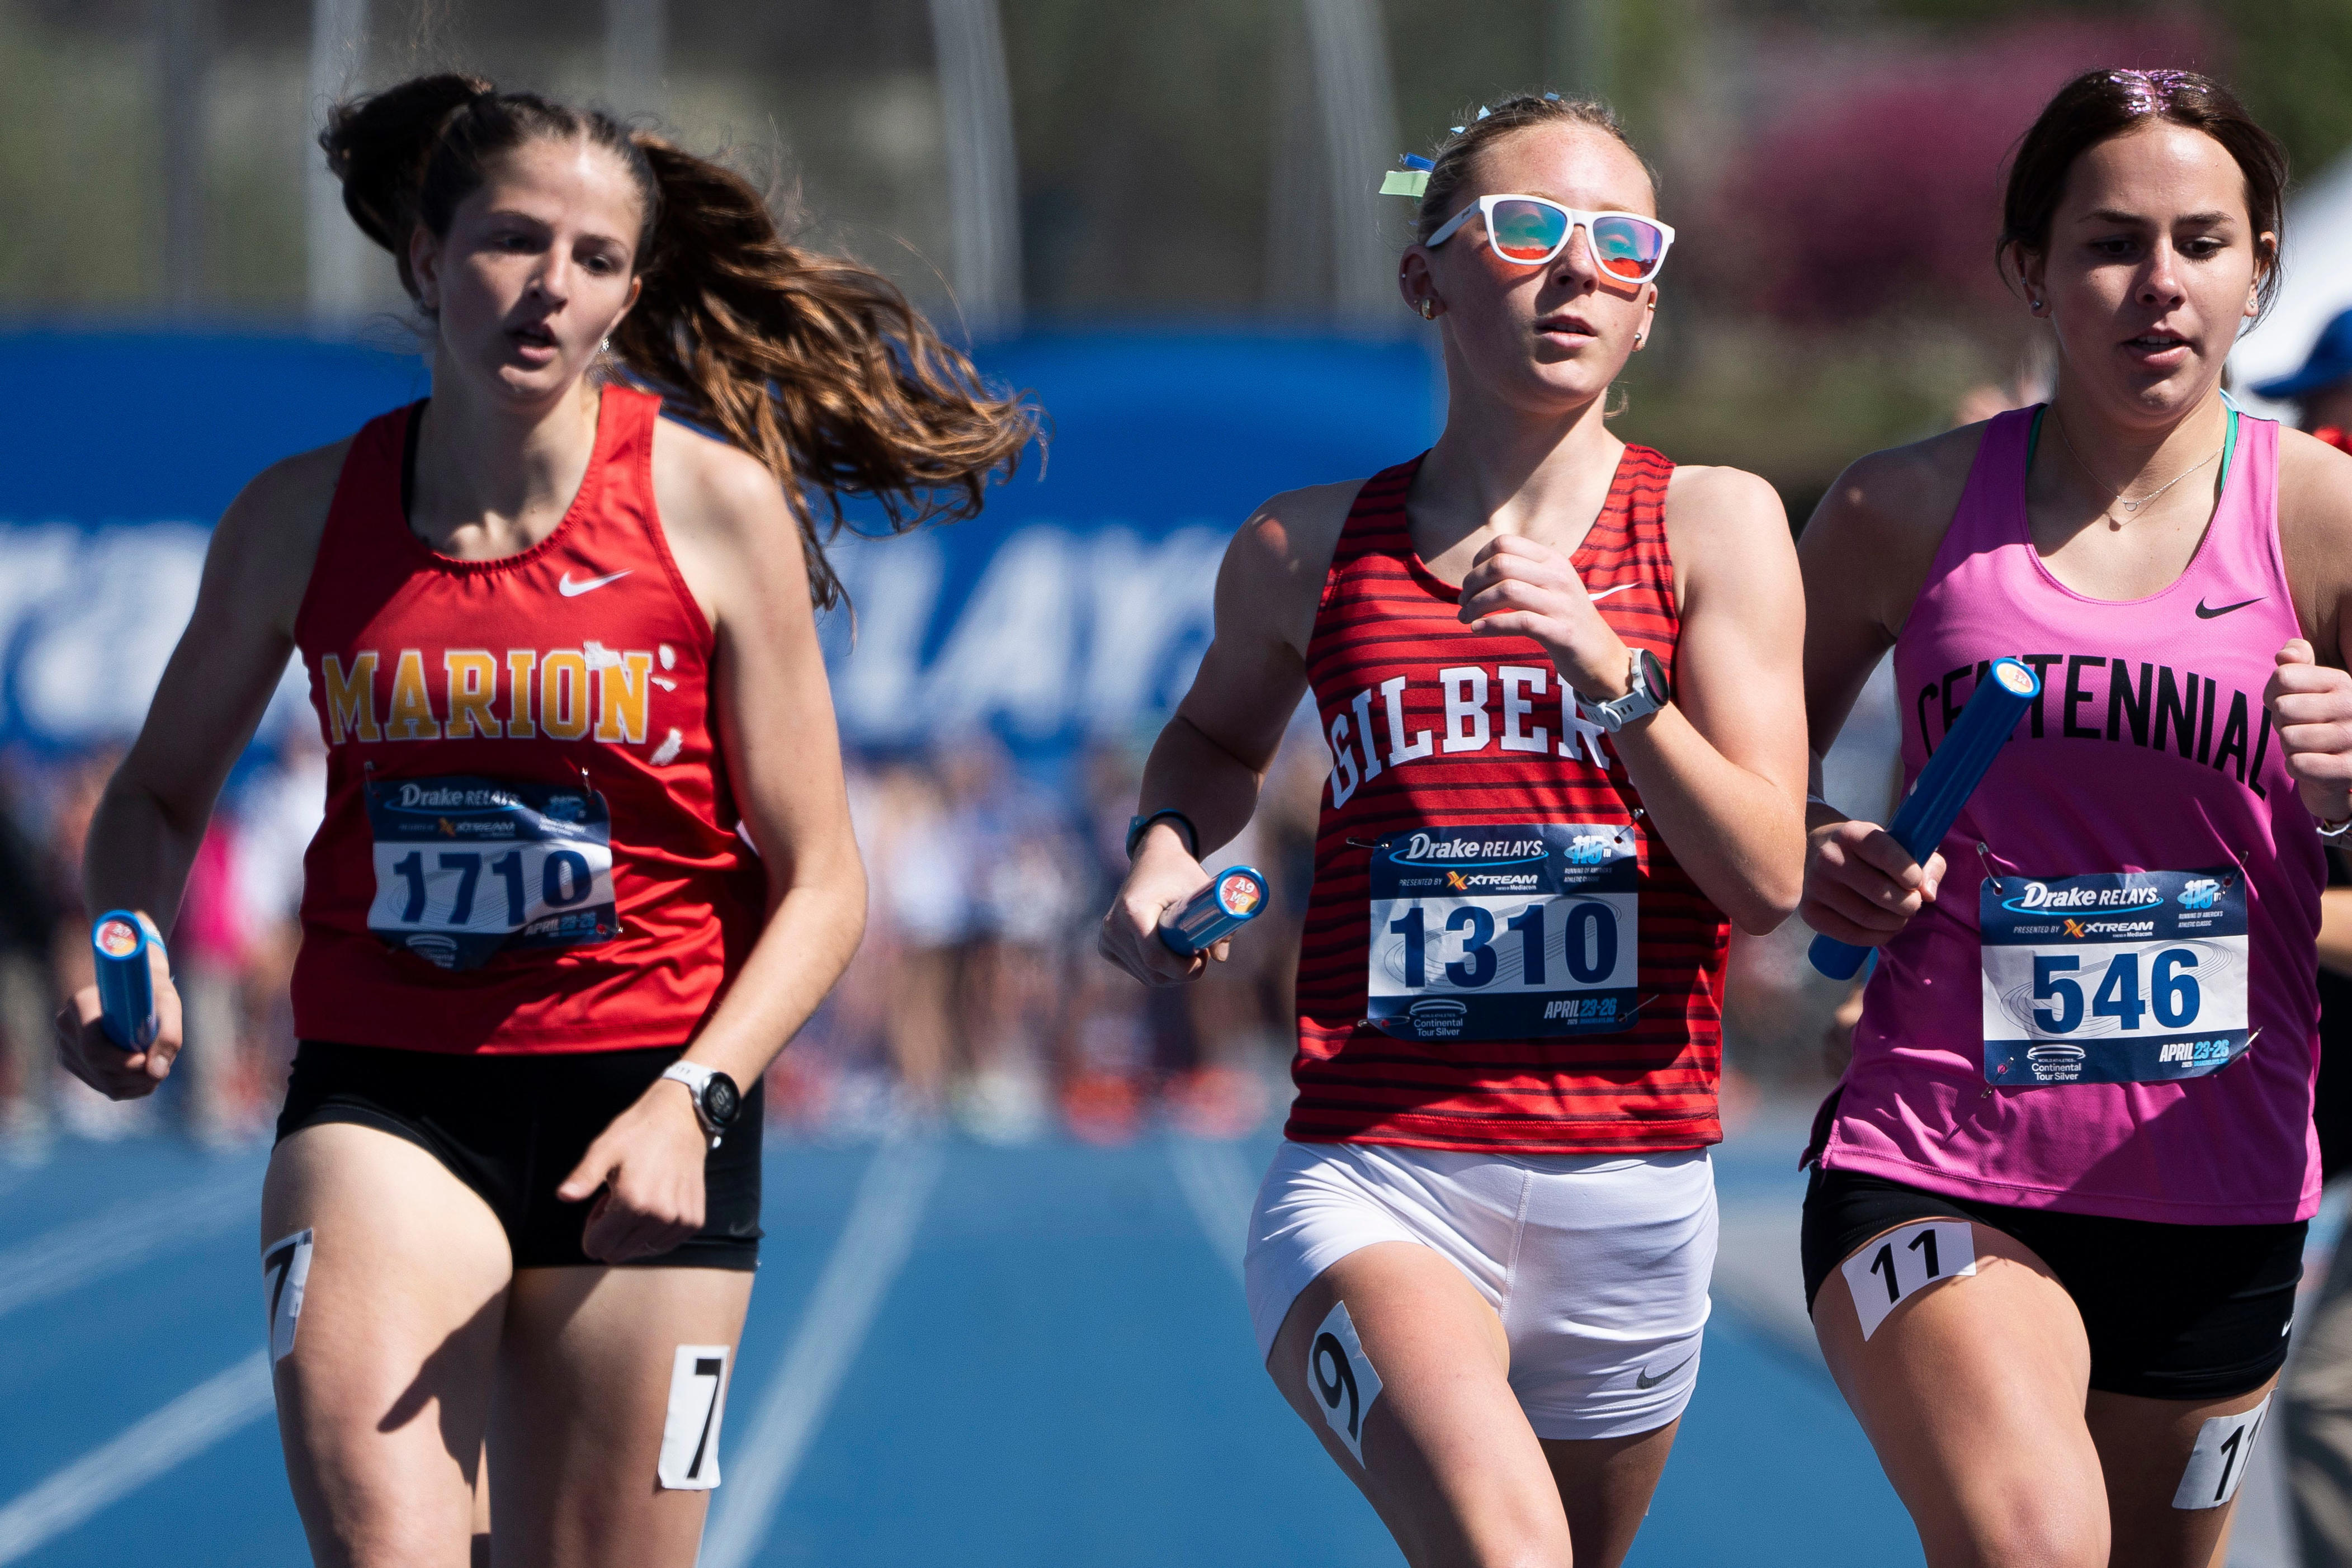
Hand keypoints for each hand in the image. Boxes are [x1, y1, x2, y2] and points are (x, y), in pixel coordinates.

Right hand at [55, 939, 181, 1099]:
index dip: (122, 1063)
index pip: (93, 1048)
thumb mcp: (169, 1004)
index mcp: (81, 1003)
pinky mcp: (74, 1061)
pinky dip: (129, 1086)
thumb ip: (168, 1036)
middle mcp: (66, 1025)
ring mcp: (66, 1045)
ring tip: (157, 1068)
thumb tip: (156, 1073)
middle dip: (134, 1076)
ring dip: (136, 1083)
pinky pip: (102, 1085)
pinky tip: (144, 1074)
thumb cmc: (153, 992)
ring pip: (102, 1081)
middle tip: (162, 1069)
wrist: (135, 988)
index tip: (148, 1060)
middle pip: (97, 1067)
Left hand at [556, 1078, 711, 1263]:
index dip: (592, 1228)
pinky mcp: (694, 1222)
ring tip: (639, 1197)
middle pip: (617, 1253)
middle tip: (618, 1200)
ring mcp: (680, 1221)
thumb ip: (583, 1177)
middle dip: (611, 1232)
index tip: (601, 1203)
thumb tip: (563, 1196)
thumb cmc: (637, 1133)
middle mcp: (659, 1217)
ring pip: (641, 1251)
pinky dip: (654, 1231)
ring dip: (634, 1231)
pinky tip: (656, 1204)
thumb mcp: (603, 1149)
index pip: (597, 1246)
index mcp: (632, 1203)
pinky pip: (663, 1245)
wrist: (681, 1119)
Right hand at [1098, 824, 1227, 985]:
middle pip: (1152, 973)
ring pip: (1146, 977)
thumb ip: (1217, 922)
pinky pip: (1138, 971)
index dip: (1184, 968)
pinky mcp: (1107, 945)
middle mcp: (1113, 926)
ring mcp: (1107, 937)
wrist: (1153, 858)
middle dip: (1181, 973)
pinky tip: (1170, 952)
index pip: (1156, 958)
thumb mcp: (1201, 891)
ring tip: (1187, 950)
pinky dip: (1158, 970)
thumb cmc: (1180, 873)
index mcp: (1132, 912)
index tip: (1204, 957)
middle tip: (1201, 955)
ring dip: (1171, 973)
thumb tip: (1221, 957)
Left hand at [1456, 534, 1630, 697]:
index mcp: (1552, 560)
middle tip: (1463, 603)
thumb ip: (1522, 573)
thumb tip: (1477, 570)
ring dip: (1476, 605)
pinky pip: (1519, 621)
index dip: (1479, 560)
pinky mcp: (1561, 632)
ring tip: (1465, 618)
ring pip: (1506, 590)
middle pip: (1501, 565)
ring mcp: (1562, 604)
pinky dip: (1491, 625)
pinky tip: (1477, 630)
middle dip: (1472, 584)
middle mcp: (1558, 577)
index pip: (1505, 543)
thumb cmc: (1563, 620)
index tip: (1471, 581)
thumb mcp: (1549, 587)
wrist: (1600, 655)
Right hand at [1800, 814, 1946, 948]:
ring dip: (1895, 923)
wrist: (1817, 850)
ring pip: (1868, 917)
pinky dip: (1878, 937)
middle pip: (1881, 893)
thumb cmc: (1869, 850)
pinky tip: (1885, 929)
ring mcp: (1815, 886)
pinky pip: (1851, 935)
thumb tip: (1928, 894)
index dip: (1911, 873)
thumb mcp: (1898, 843)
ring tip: (1900, 916)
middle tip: (1913, 904)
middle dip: (1908, 904)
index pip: (1885, 854)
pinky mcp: (1810, 911)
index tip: (1915, 882)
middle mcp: (1828, 858)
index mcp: (1852, 833)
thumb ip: (1926, 863)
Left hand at [2266, 640, 2351, 823]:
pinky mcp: (2349, 769)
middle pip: (2283, 708)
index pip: (2282, 676)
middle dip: (2281, 722)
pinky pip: (2299, 765)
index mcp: (2342, 681)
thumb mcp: (2306, 685)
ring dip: (2289, 747)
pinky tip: (2310, 765)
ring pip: (2289, 738)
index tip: (2287, 703)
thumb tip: (2285, 655)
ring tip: (2306, 746)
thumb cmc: (2313, 720)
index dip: (2272, 694)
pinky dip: (2295, 768)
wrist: (2336, 768)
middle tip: (2298, 728)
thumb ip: (2296, 658)